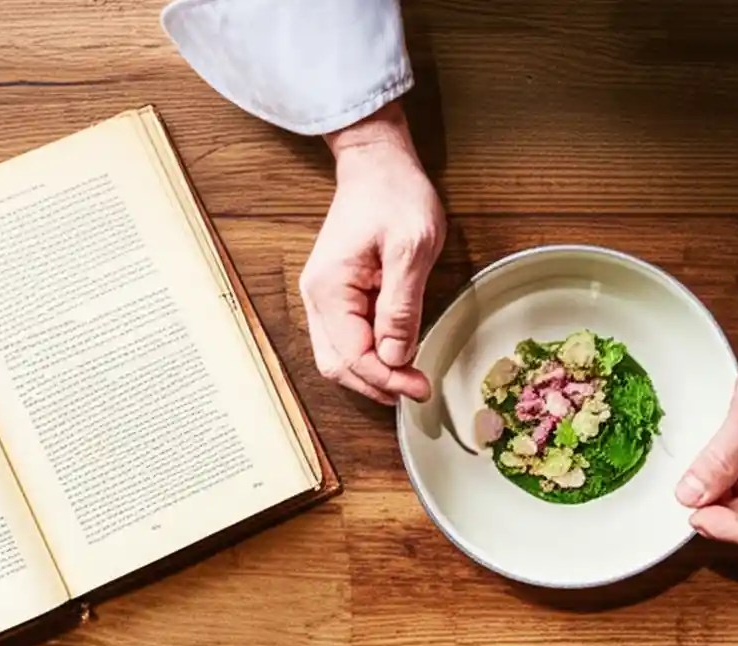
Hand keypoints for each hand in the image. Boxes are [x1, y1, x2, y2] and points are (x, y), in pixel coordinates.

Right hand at [298, 102, 444, 404]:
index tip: (420, 387)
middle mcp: (317, 297)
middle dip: (375, 385)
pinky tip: (395, 358)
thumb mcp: (411, 248)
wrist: (377, 163)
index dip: (387, 379)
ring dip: (370, 375)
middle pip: (337, 364)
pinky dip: (368, 356)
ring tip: (406, 381)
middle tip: (415, 390)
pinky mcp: (336, 293)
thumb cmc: (395, 195)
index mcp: (330, 288)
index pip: (353, 356)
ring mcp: (323, 296)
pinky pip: (345, 338)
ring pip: (338, 356)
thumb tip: (395, 356)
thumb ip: (401, 306)